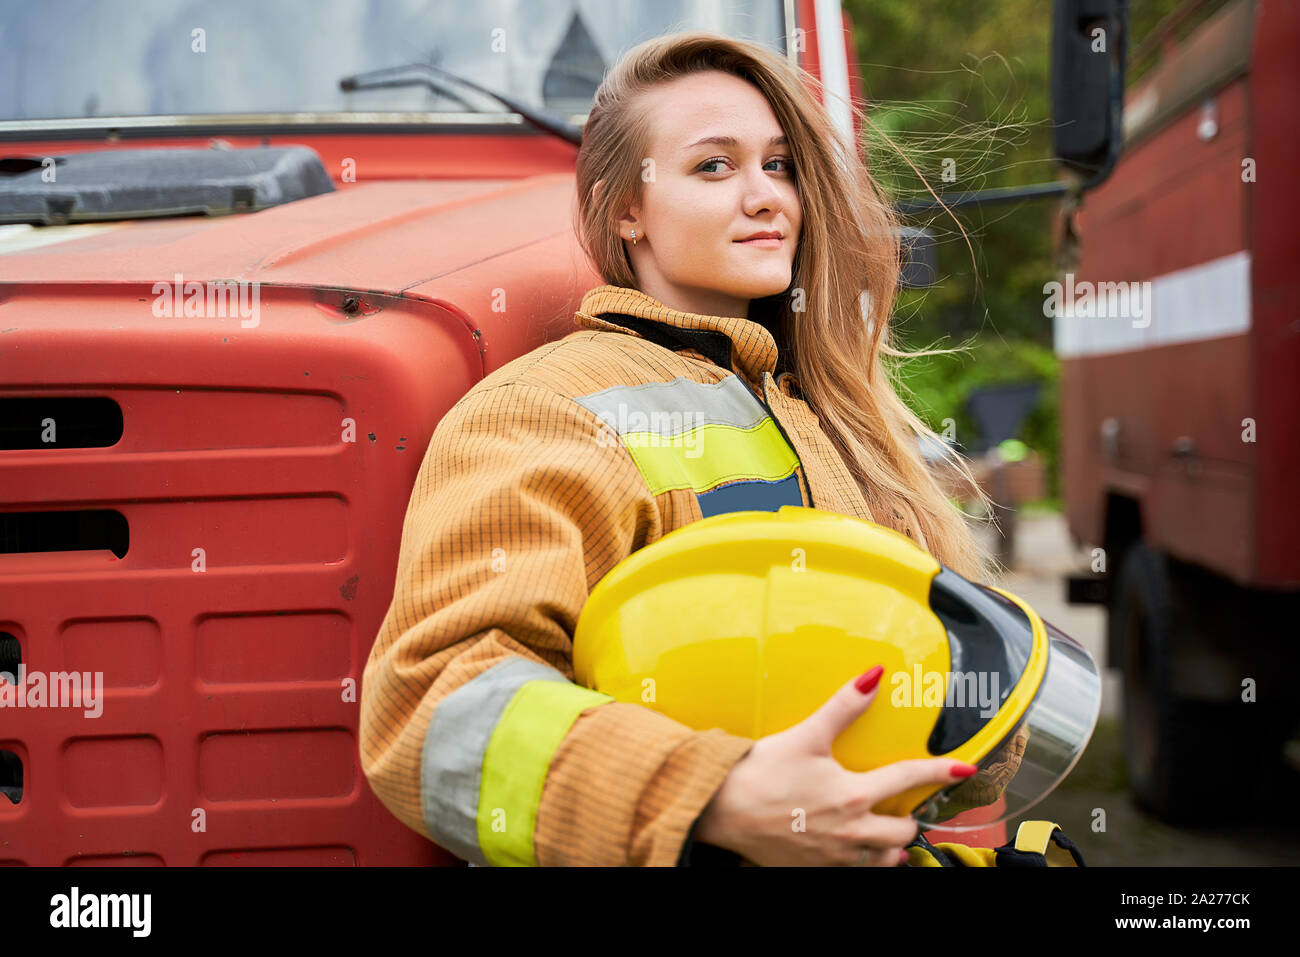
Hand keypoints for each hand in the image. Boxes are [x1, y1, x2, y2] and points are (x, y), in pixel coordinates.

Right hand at [694, 666, 976, 865]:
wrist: (720, 811)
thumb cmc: (760, 773)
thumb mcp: (805, 735)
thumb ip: (843, 707)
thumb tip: (874, 676)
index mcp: (853, 796)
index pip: (908, 779)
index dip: (939, 771)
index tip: (963, 768)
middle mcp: (852, 833)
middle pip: (903, 832)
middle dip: (907, 818)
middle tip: (899, 805)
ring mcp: (835, 858)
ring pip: (884, 861)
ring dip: (889, 847)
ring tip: (882, 832)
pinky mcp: (816, 871)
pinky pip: (856, 873)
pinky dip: (863, 863)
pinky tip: (851, 849)